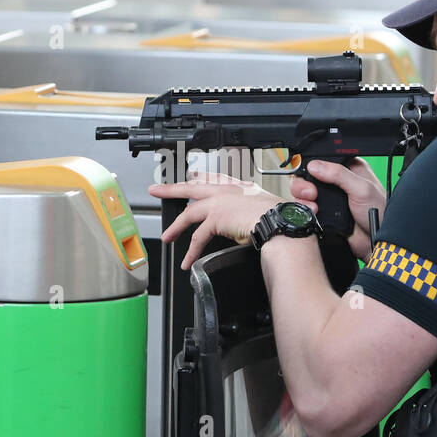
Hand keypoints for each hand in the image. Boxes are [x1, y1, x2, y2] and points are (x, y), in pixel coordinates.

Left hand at [149, 172, 284, 269]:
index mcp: (241, 188)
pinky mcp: (215, 218)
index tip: (192, 176)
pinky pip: (198, 237)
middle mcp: (228, 192)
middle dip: (172, 189)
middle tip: (157, 190)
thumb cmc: (280, 217)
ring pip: (189, 213)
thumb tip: (250, 222)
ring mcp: (219, 203)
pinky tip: (187, 260)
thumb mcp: (267, 207)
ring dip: (176, 227)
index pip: (216, 179)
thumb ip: (254, 211)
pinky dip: (191, 251)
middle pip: (193, 188)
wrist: (279, 222)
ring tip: (167, 237)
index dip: (201, 178)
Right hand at [290, 159, 385, 261]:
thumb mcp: (361, 188)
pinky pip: (307, 210)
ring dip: (303, 199)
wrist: (377, 239)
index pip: (322, 161)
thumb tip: (315, 165)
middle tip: (310, 193)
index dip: (311, 166)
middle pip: (308, 177)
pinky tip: (314, 214)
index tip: (309, 173)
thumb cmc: (380, 211)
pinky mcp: (324, 213)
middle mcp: (336, 182)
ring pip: (305, 194)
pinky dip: (305, 211)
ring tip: (313, 206)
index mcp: (348, 168)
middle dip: (303, 185)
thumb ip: (338, 174)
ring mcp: (329, 198)